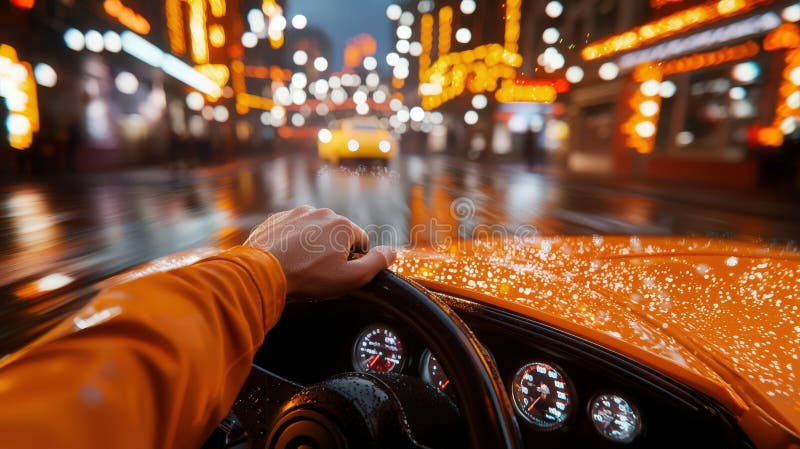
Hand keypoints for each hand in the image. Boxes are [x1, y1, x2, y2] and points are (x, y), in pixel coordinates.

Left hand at [245, 206, 395, 298]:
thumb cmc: (308, 277)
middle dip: (332, 251)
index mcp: (343, 225)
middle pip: (337, 235)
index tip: (338, 274)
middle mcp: (322, 212)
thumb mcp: (350, 278)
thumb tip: (393, 251)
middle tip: (318, 273)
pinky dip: (292, 242)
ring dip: (312, 245)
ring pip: (314, 231)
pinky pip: (293, 230)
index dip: (353, 261)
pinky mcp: (278, 219)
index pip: (361, 243)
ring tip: (300, 266)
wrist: (262, 272)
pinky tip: (286, 258)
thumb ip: (376, 263)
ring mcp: (297, 213)